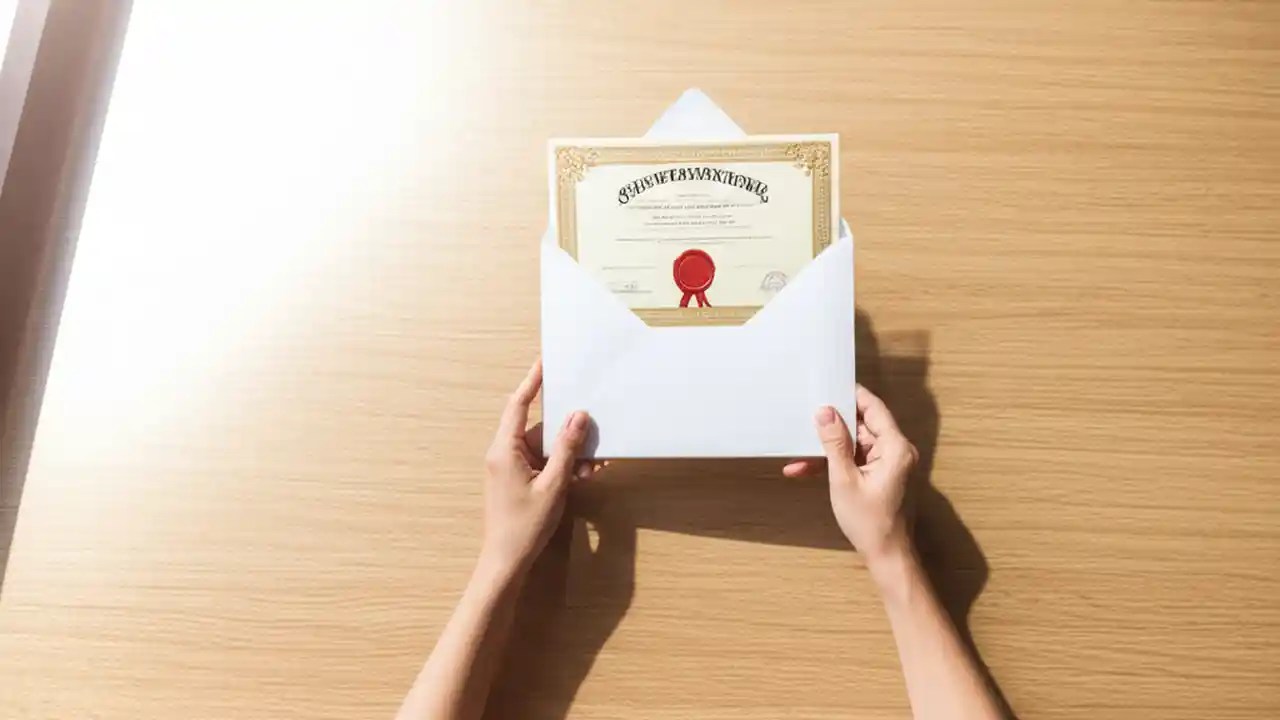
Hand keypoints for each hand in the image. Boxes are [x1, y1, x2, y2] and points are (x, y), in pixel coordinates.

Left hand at [480, 360, 592, 579]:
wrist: (506, 561)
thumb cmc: (525, 525)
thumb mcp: (554, 484)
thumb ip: (568, 449)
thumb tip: (579, 415)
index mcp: (505, 448)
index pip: (518, 404)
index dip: (532, 380)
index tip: (545, 360)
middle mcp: (504, 453)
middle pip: (538, 426)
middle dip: (567, 426)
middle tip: (592, 417)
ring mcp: (511, 467)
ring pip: (545, 447)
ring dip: (570, 452)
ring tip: (597, 459)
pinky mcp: (519, 480)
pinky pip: (544, 462)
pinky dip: (564, 465)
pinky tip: (587, 472)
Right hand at [784, 385, 917, 573]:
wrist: (887, 556)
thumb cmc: (871, 522)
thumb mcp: (844, 480)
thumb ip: (835, 444)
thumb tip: (825, 412)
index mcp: (895, 448)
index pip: (874, 408)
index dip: (852, 395)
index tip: (830, 385)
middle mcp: (896, 451)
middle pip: (862, 425)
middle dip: (832, 424)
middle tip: (807, 415)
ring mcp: (888, 464)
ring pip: (854, 444)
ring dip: (827, 449)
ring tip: (799, 450)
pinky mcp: (880, 475)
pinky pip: (855, 460)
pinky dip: (834, 464)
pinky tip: (805, 469)